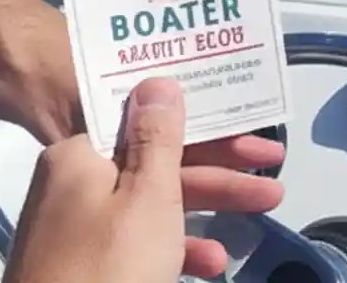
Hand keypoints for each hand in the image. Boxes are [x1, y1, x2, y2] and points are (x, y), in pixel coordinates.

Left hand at [3, 78, 284, 281]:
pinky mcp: (83, 266)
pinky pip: (136, 243)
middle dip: (219, 171)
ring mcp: (77, 228)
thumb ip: (159, 138)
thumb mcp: (147, 196)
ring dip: (206, 210)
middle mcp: (73, 183)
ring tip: (263, 213)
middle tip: (273, 171)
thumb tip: (157, 81)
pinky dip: (173, 248)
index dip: (202, 120)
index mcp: (80, 155)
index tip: (244, 120)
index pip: (147, 120)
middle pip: (157, 163)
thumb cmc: (108, 265)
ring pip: (152, 205)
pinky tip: (211, 262)